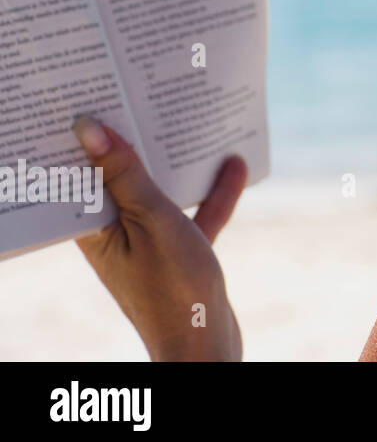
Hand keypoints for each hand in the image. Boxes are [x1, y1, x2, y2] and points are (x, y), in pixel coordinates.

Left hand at [72, 115, 246, 360]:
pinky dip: (212, 191)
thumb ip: (125, 175)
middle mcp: (114, 233)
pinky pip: (195, 212)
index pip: (78, 172)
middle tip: (142, 94)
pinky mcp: (182, 252)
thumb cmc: (173, 289)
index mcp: (92, 228)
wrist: (207, 347)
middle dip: (133, 138)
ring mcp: (149, 243)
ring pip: (161, 190)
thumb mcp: (152, 221)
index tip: (89, 95)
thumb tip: (88, 128)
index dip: (81, 136)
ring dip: (178, 161)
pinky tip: (234, 164)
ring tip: (189, 119)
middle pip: (120, 175)